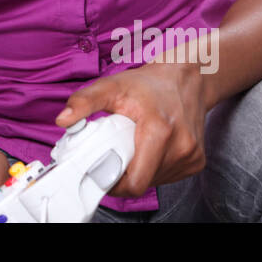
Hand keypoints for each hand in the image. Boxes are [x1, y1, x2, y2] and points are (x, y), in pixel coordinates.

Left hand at [55, 60, 207, 199]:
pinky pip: (168, 176)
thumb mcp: (111, 86)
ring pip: (156, 182)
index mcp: (160, 131)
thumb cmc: (148, 84)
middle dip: (124, 176)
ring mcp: (192, 156)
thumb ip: (84, 102)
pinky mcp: (197, 161)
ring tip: (131, 149)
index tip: (101, 172)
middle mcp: (181, 147)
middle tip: (112, 157)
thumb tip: (63, 119)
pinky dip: (154, 169)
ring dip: (140, 172)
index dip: (114, 183)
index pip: (135, 182)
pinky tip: (148, 151)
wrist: (186, 78)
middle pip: (143, 183)